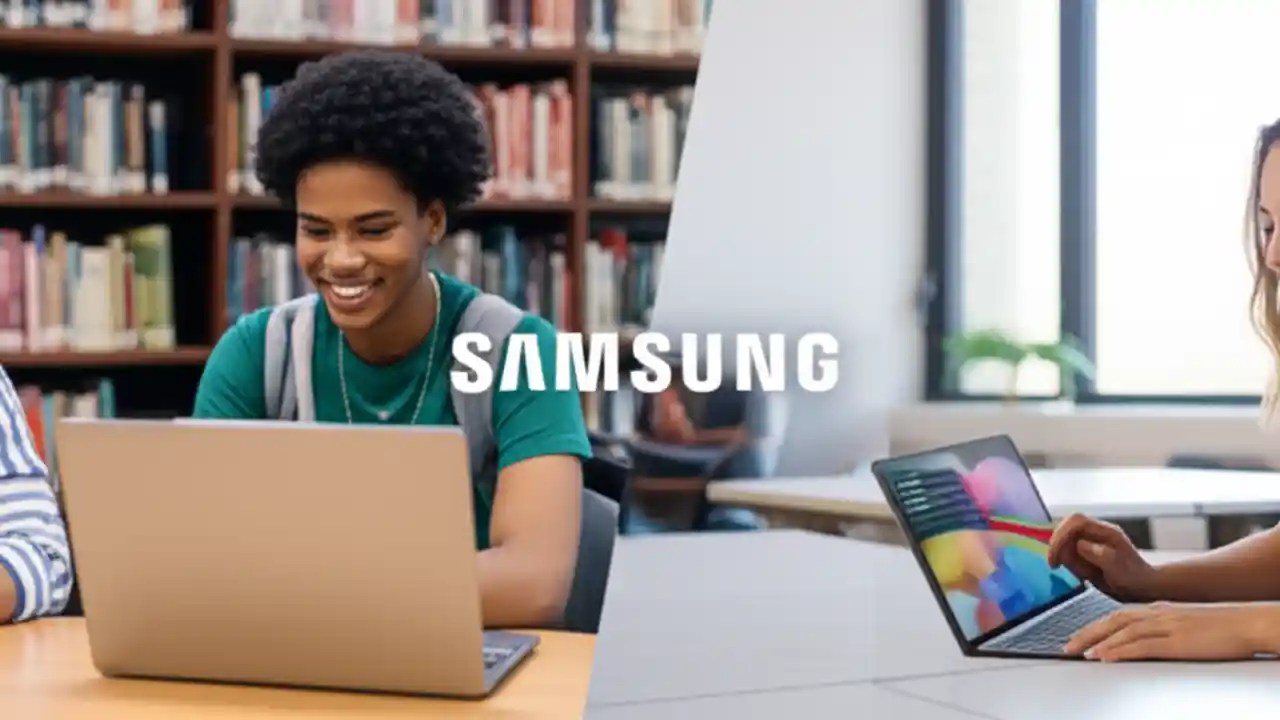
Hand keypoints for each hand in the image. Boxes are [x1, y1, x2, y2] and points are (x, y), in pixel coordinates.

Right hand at [1047, 513, 1156, 601]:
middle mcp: (1097, 533)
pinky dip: (1067, 560)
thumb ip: (1099, 554)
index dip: (1061, 534)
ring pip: (1066, 539)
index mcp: (1105, 531)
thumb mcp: (1118, 568)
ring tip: (1076, 573)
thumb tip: (1079, 545)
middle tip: (1055, 565)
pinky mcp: (1088, 551)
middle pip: (1066, 527)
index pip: (1076, 521)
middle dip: (1057, 545)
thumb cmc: (1134, 578)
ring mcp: (1092, 541)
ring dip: (1063, 555)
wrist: (1144, 588)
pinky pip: (1069, 550)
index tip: (1056, 556)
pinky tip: (1079, 574)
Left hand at [1064, 602, 1279, 661]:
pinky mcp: (1177, 640)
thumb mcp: (1183, 624)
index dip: (1095, 626)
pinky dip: (1120, 650)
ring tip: (1079, 653)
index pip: (1118, 616)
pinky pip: (1142, 645)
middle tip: (1067, 647)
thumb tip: (1140, 641)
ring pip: (1123, 631)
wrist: (1247, 622)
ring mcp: (1167, 626)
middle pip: (1113, 621)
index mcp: (1158, 610)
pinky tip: (1106, 657)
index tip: (1078, 638)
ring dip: (1098, 642)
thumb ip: (1161, 629)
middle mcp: (1157, 614)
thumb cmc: (1219, 627)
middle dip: (1087, 634)